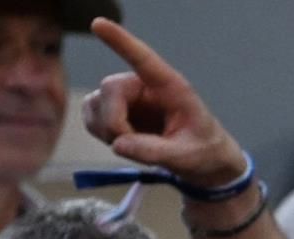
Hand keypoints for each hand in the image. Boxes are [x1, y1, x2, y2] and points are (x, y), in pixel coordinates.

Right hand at [80, 18, 246, 190]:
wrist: (202, 159)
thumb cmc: (202, 150)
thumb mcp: (186, 156)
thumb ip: (155, 151)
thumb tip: (118, 144)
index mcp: (170, 87)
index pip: (143, 59)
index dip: (120, 41)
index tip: (99, 23)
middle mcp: (144, 86)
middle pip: (110, 89)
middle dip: (115, 122)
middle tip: (134, 147)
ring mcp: (126, 97)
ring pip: (95, 104)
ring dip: (109, 131)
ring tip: (138, 147)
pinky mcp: (112, 110)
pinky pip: (91, 117)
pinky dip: (102, 134)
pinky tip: (125, 143)